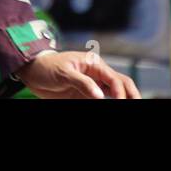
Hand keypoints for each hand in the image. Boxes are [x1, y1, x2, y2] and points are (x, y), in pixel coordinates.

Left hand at [16, 50, 142, 98]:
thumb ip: (83, 83)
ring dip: (122, 99)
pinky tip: (113, 106)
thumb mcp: (64, 73)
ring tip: (130, 105)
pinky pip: (102, 101)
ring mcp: (94, 86)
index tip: (119, 103)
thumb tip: (101, 95)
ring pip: (115, 94)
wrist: (33, 73)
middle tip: (137, 104)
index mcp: (94, 64)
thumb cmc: (48, 67)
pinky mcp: (86, 96)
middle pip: (122, 84)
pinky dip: (109, 103)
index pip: (114, 79)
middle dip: (131, 95)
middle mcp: (98, 75)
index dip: (120, 92)